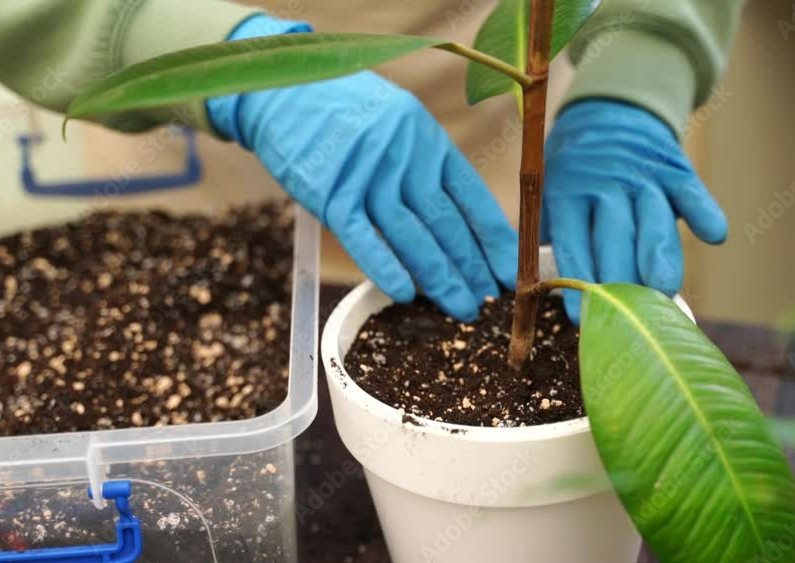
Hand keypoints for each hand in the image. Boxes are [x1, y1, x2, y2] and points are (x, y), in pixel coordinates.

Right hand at [207, 16, 517, 320]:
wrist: (283, 89)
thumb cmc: (343, 109)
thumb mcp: (396, 120)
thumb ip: (422, 163)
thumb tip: (454, 220)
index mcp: (426, 138)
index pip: (470, 196)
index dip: (494, 237)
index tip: (511, 269)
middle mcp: (403, 157)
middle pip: (446, 223)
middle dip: (472, 267)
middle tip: (489, 300)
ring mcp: (367, 176)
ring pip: (412, 237)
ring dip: (440, 278)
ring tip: (462, 307)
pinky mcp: (331, 194)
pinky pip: (364, 239)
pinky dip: (385, 268)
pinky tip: (405, 294)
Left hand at [542, 100, 727, 323]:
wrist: (608, 112)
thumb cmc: (576, 174)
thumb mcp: (552, 194)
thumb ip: (555, 236)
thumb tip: (545, 291)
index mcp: (567, 194)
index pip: (573, 243)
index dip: (579, 281)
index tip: (583, 317)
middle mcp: (604, 184)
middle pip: (614, 235)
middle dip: (621, 276)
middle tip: (629, 314)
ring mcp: (642, 175)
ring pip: (652, 217)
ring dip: (659, 253)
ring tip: (665, 288)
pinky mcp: (674, 167)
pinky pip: (691, 190)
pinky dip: (703, 210)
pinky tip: (714, 235)